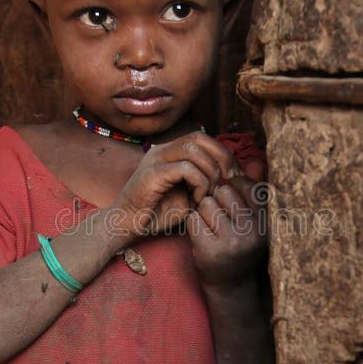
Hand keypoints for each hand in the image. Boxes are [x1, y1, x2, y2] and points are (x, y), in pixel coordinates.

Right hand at [110, 132, 238, 237]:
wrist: (128, 225)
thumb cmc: (158, 213)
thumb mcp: (190, 194)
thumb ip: (205, 181)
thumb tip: (230, 175)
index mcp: (170, 151)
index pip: (202, 138)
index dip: (223, 152)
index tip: (234, 174)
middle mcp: (162, 150)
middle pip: (200, 138)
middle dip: (222, 157)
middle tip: (229, 179)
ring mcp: (155, 158)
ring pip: (194, 151)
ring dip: (209, 173)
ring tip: (208, 194)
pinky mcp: (152, 173)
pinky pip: (186, 168)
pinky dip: (199, 183)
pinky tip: (197, 199)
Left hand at [188, 174, 267, 286]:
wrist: (231, 286)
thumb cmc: (241, 245)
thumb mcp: (253, 219)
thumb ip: (254, 190)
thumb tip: (256, 160)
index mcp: (266, 221)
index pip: (245, 185)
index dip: (232, 189)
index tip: (230, 204)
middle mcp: (253, 231)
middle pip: (223, 192)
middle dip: (217, 201)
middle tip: (220, 220)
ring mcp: (232, 242)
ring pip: (207, 203)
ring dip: (204, 214)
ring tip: (212, 229)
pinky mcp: (210, 250)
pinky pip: (194, 220)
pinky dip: (194, 226)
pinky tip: (203, 239)